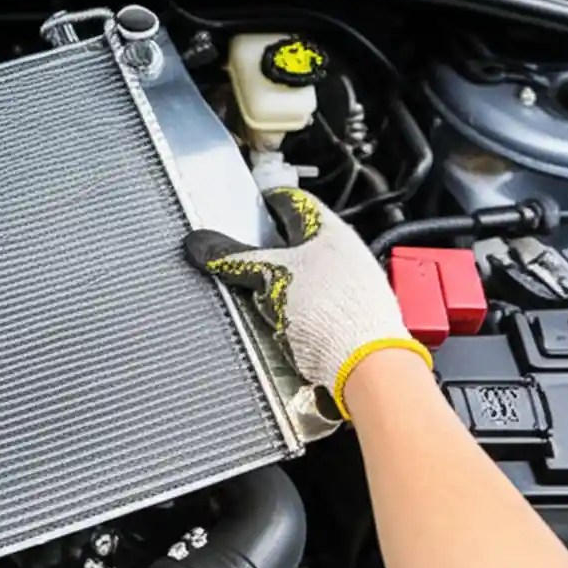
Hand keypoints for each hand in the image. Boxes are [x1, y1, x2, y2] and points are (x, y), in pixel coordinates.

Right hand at [183, 187, 429, 419]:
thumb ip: (234, 258)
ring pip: (305, 274)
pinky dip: (293, 309)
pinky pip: (312, 305)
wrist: (366, 366)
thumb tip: (201, 243)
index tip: (247, 208)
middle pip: (298, 240)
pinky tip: (281, 321)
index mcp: (330, 229)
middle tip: (241, 255)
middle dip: (269, 249)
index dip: (265, 202)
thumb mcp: (269, 277)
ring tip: (258, 294)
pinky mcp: (347, 317)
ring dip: (282, 282)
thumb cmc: (332, 312)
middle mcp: (346, 253)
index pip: (293, 201)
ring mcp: (350, 286)